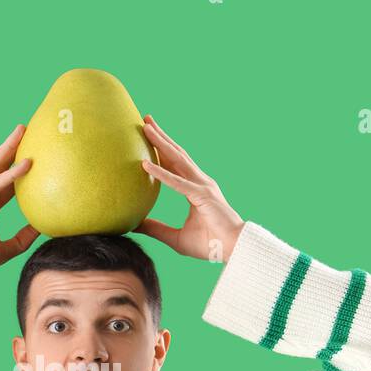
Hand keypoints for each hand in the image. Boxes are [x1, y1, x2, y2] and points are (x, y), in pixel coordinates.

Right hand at [0, 124, 40, 285]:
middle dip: (11, 147)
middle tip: (27, 129)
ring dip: (8, 148)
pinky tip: (25, 165)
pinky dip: (10, 175)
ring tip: (22, 132)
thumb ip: (23, 238)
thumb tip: (40, 228)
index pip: (6, 181)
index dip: (18, 167)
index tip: (33, 153)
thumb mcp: (7, 249)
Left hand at [135, 114, 246, 263]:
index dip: (161, 150)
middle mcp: (200, 182)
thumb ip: (157, 229)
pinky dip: (162, 173)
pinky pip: (178, 183)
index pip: (175, 165)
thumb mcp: (176, 238)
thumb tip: (135, 224)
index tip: (148, 136)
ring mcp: (202, 186)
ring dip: (160, 143)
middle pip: (176, 154)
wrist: (235, 250)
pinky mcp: (202, 196)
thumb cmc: (211, 245)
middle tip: (145, 120)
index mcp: (196, 189)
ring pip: (177, 160)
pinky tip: (146, 164)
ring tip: (146, 128)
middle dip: (161, 136)